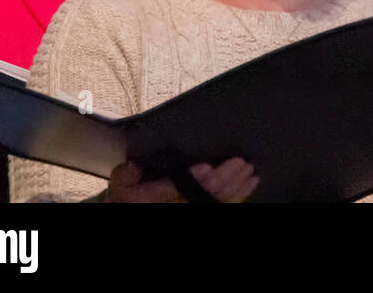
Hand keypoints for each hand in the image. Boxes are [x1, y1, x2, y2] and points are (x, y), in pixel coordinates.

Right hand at [106, 158, 258, 202]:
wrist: (136, 207)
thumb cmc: (130, 197)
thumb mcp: (121, 185)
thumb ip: (125, 175)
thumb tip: (133, 167)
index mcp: (149, 201)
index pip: (173, 191)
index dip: (193, 180)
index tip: (207, 167)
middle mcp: (175, 207)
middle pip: (202, 197)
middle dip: (223, 181)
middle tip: (239, 163)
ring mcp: (189, 209)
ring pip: (217, 203)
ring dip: (236, 188)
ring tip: (250, 171)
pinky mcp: (203, 208)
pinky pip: (224, 206)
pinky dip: (239, 196)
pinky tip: (251, 183)